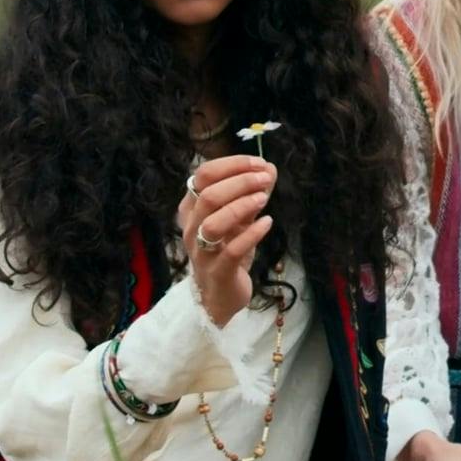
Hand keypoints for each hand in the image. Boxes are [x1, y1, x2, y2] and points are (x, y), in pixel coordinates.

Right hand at [177, 154, 275, 325]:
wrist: (220, 296)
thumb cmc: (227, 250)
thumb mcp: (240, 218)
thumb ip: (252, 193)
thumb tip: (269, 168)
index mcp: (192, 207)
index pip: (204, 175)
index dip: (232, 165)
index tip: (259, 164)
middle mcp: (191, 227)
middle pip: (209, 195)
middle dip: (241, 182)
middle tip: (266, 179)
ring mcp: (201, 251)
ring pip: (213, 223)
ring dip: (241, 206)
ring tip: (264, 199)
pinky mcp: (216, 272)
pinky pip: (231, 251)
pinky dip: (251, 234)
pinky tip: (267, 223)